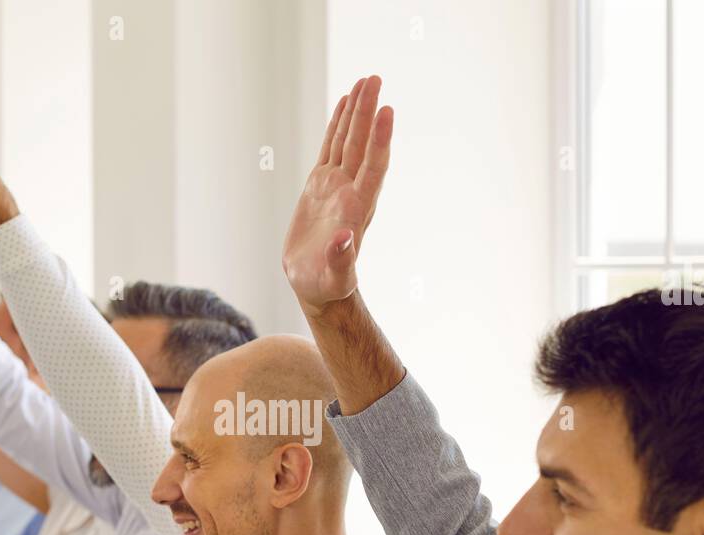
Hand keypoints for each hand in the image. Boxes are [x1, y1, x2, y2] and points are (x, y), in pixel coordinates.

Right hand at [282, 75, 391, 314]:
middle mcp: (351, 191)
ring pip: (348, 141)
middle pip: (363, 145)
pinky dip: (337, 125)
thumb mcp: (333, 278)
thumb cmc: (326, 286)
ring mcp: (337, 186)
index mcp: (357, 209)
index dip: (380, 140)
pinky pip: (331, 148)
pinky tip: (344, 103)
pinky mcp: (320, 185)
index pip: (373, 167)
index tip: (387, 111)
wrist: (316, 284)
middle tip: (375, 79)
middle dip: (369, 112)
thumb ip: (341, 260)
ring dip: (357, 112)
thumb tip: (345, 240)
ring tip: (364, 81)